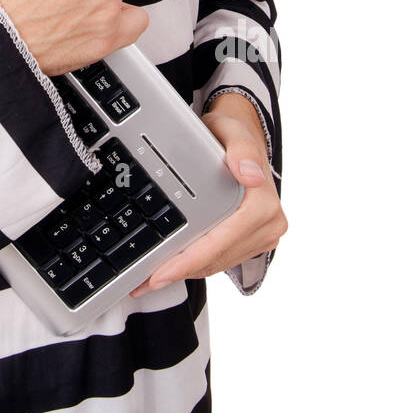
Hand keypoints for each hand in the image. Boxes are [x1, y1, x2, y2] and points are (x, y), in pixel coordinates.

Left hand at [129, 94, 286, 295]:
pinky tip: (173, 266)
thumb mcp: (232, 131)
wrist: (243, 136)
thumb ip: (241, 150)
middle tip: (144, 281)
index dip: (189, 261)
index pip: (221, 242)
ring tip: (150, 278)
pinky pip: (221, 259)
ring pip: (217, 264)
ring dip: (185, 272)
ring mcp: (262, 235)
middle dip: (179, 272)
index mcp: (263, 205)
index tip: (162, 273)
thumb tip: (249, 175)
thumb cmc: (233, 134)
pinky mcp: (252, 240)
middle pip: (216, 259)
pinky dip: (196, 264)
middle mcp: (268, 224)